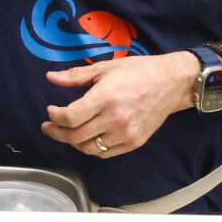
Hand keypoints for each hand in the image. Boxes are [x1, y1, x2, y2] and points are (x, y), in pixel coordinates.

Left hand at [39, 52, 198, 157]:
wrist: (172, 83)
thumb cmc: (138, 71)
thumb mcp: (105, 68)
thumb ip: (76, 76)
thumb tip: (50, 77)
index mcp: (106, 97)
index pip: (71, 116)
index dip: (55, 116)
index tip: (50, 111)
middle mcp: (115, 119)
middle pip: (75, 136)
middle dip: (56, 132)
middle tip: (49, 126)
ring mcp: (126, 133)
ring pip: (89, 148)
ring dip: (72, 142)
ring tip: (66, 132)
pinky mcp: (134, 142)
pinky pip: (105, 153)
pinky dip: (91, 148)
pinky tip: (86, 137)